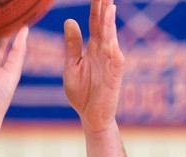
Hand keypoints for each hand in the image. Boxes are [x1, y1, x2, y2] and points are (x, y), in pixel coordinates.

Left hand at [62, 0, 124, 130]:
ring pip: (111, 40)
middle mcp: (103, 52)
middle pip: (105, 26)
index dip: (96, 6)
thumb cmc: (82, 93)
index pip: (95, 22)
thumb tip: (70, 20)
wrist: (90, 117)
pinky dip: (114, 53)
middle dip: (105, 8)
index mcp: (92, 48)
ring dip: (111, 25)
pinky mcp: (114, 79)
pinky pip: (116, 64)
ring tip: (110, 7)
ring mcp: (110, 64)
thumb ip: (72, 45)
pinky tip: (111, 42)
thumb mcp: (72, 66)